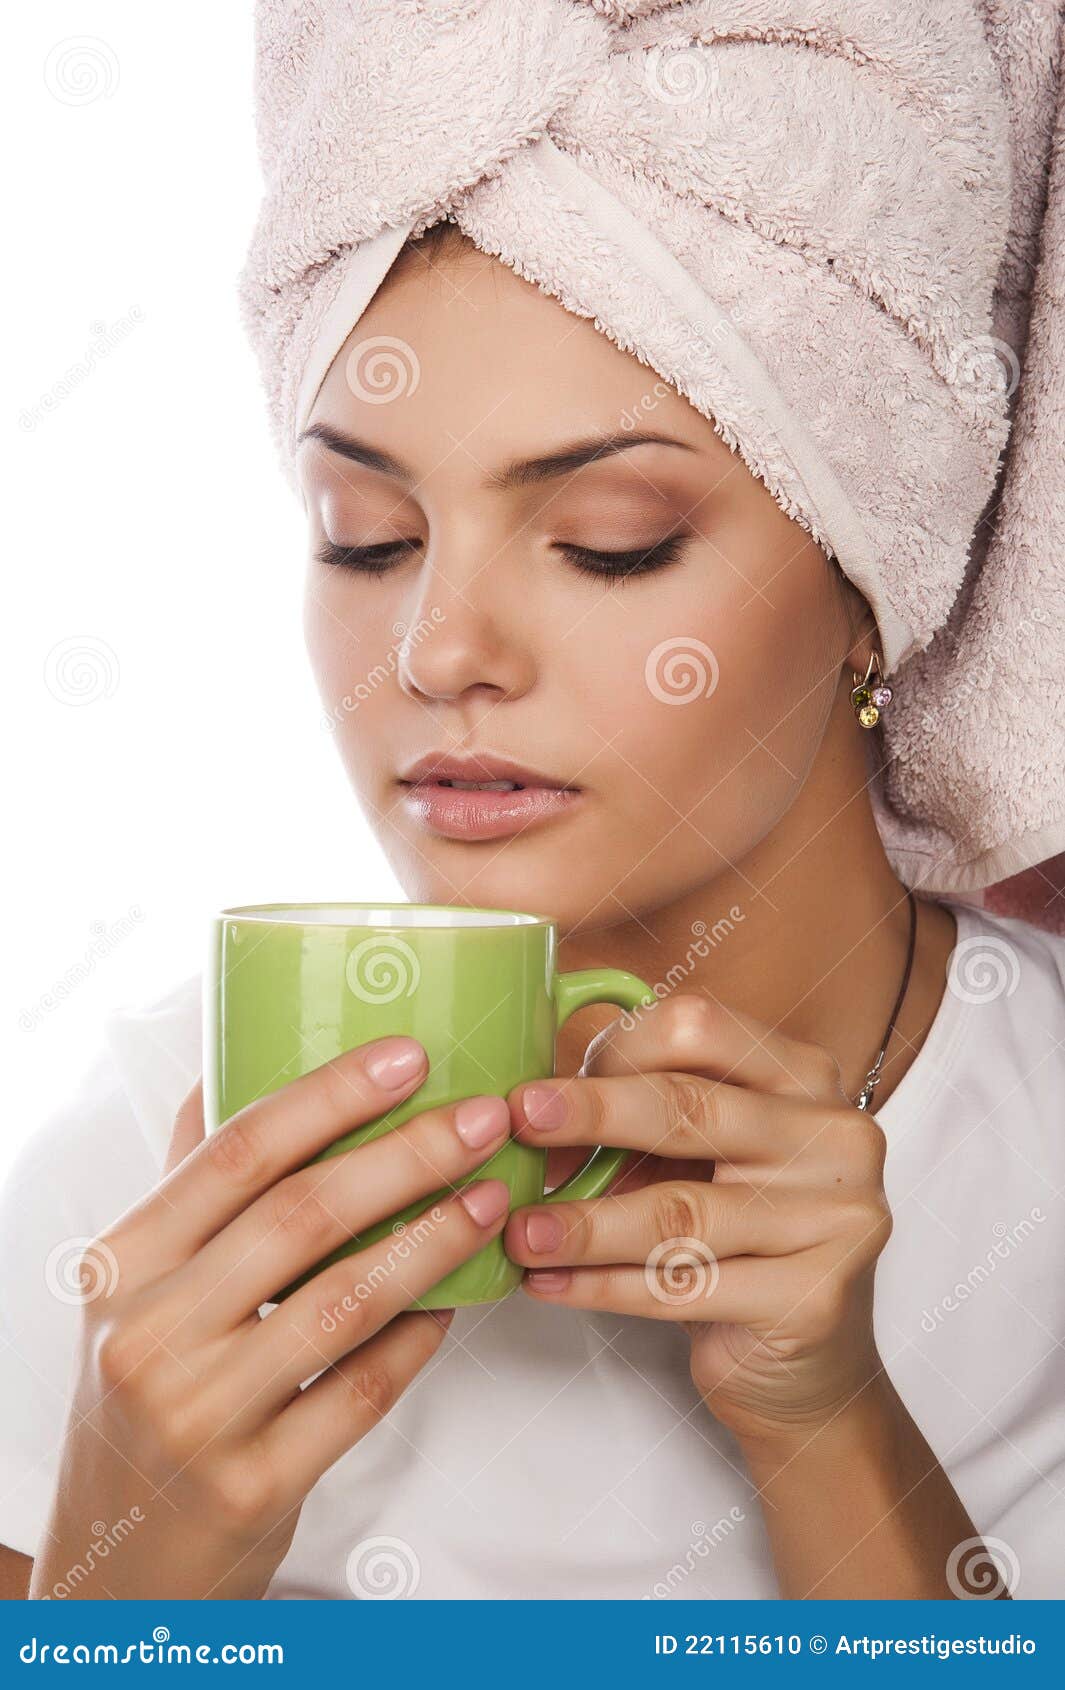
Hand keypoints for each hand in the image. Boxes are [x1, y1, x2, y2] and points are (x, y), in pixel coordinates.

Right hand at [31, 1037, 510, 1599]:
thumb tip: (239, 1064)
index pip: (238, 1152)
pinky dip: (417, 1340)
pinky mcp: (253, 1485)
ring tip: (491, 1198)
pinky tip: (456, 1305)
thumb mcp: (137, 1291)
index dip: (331, 1094)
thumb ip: (192, 1187)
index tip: (408, 1056)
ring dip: (433, 1239)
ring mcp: (198, 1415)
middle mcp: (148, 1332)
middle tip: (484, 1119)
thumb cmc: (146, 1400)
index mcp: (123, 1262)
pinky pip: (362, 1392)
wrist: (117, 1565)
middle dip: (408, 1155)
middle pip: (302, 1214)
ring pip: (346, 1301)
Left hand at [502, 994, 892, 1451]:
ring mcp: (835, 1219)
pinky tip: (550, 1284)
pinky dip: (601, 1286)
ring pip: (678, 1212)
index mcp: (804, 1077)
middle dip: (591, 1114)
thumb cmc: (742, 1239)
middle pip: (690, 1107)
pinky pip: (682, 1287)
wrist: (810, 1363)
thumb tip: (535, 1107)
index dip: (615, 1051)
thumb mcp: (704, 1157)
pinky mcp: (812, 1300)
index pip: (700, 1030)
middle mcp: (834, 1136)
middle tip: (516, 1125)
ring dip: (583, 1222)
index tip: (546, 1085)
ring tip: (519, 1232)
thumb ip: (644, 1119)